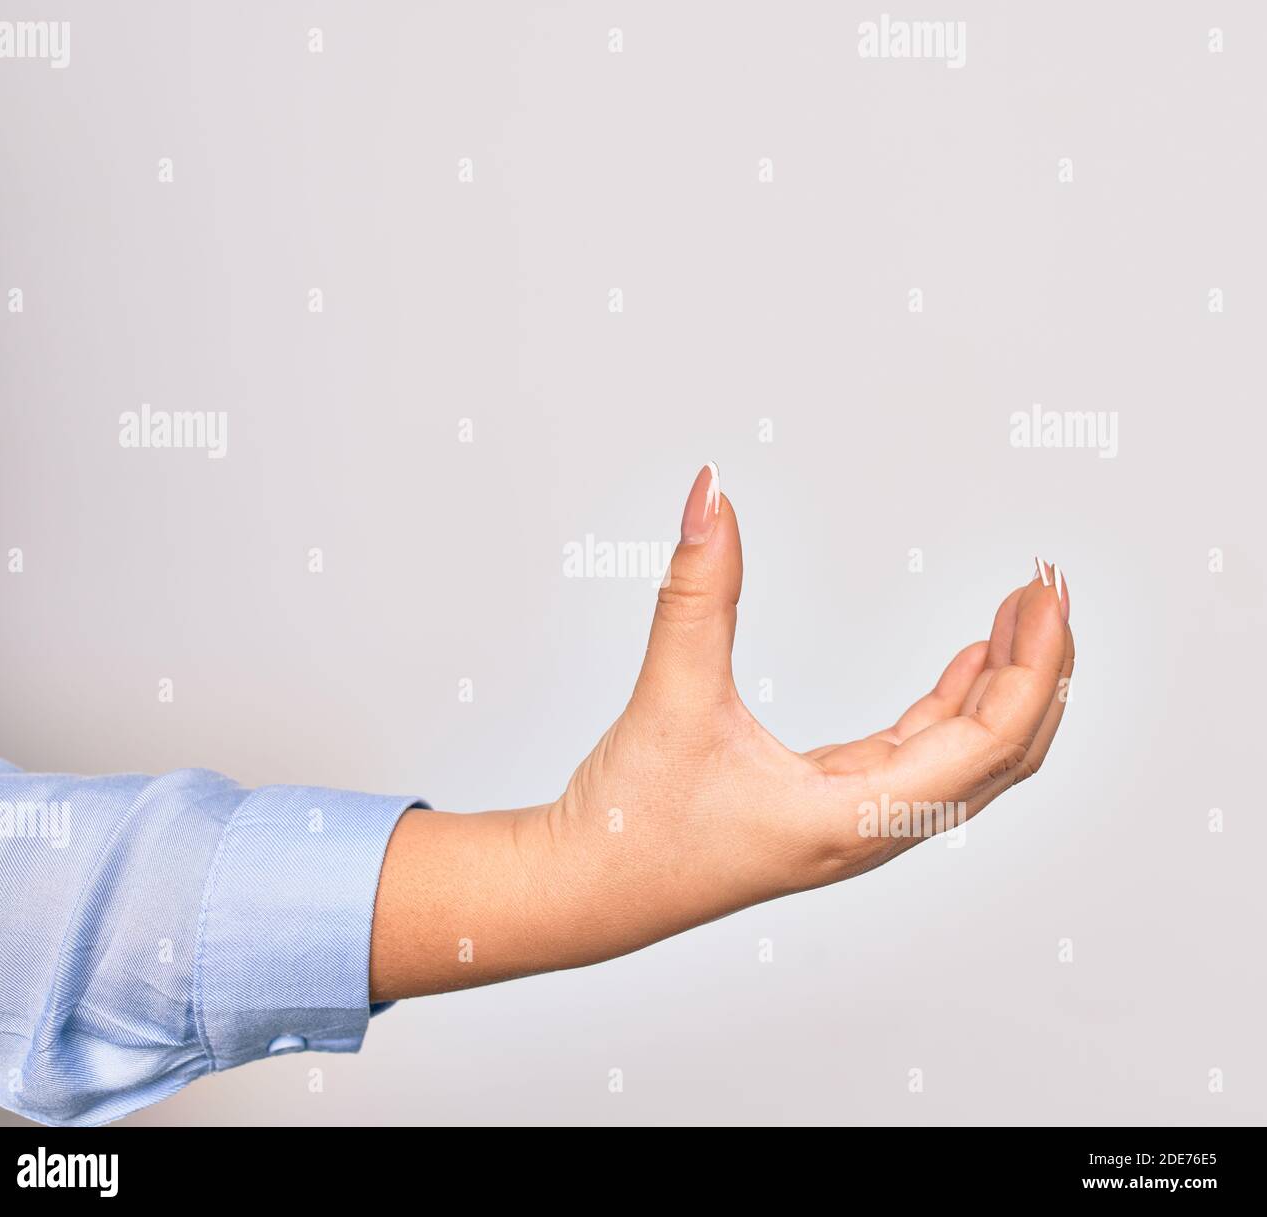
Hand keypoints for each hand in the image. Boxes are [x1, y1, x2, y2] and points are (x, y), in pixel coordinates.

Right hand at [370, 464, 1073, 998]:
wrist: (583, 890)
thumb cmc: (628, 827)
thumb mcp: (672, 695)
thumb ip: (697, 589)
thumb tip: (712, 497)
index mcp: (854, 819)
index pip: (989, 743)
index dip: (1034, 665)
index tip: (1048, 593)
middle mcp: (869, 830)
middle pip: (1001, 756)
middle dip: (1038, 670)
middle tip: (1047, 588)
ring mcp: (852, 822)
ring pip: (966, 760)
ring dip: (1001, 688)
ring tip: (1021, 617)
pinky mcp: (827, 807)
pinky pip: (922, 757)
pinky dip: (954, 707)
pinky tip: (964, 668)